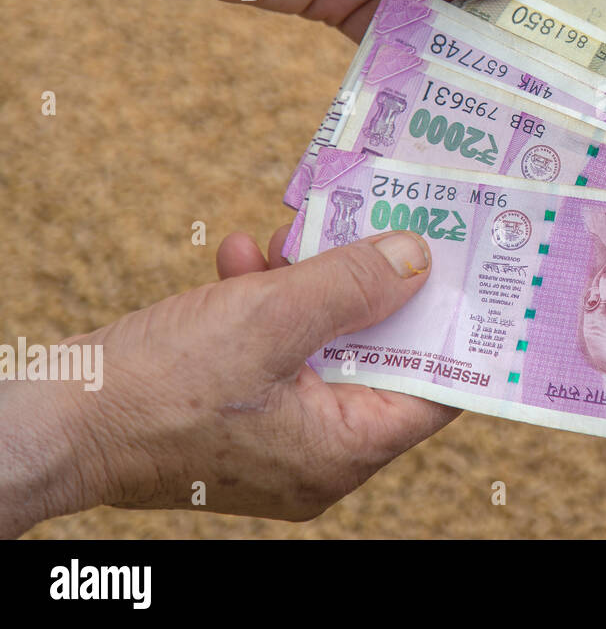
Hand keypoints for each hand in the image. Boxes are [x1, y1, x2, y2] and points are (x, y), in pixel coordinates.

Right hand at [0, 227, 455, 535]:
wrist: (56, 418)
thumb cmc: (161, 385)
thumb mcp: (272, 317)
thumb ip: (354, 285)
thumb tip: (419, 260)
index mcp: (345, 448)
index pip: (435, 392)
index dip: (455, 332)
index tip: (470, 278)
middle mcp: (321, 453)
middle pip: (378, 360)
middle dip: (372, 290)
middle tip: (386, 229)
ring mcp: (279, 438)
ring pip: (323, 347)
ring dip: (311, 284)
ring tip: (298, 234)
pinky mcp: (239, 416)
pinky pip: (276, 355)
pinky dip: (266, 305)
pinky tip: (246, 258)